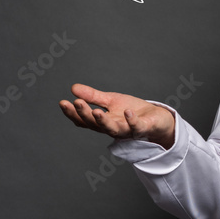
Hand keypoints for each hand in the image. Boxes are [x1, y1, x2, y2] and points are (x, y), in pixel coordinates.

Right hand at [59, 83, 175, 148]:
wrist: (157, 119)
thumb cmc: (132, 111)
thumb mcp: (111, 101)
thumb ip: (93, 97)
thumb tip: (73, 88)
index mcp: (103, 122)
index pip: (84, 120)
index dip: (73, 113)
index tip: (63, 102)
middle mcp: (113, 128)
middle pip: (95, 125)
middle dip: (85, 114)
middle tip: (76, 103)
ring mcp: (128, 130)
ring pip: (113, 129)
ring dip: (104, 122)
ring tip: (96, 111)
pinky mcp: (143, 129)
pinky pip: (137, 127)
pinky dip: (132, 121)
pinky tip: (127, 112)